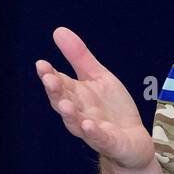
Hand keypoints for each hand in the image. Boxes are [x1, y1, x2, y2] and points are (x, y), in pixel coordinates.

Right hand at [35, 26, 155, 169]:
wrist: (131, 139)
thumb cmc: (110, 108)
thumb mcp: (98, 76)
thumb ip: (79, 57)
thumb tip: (58, 31)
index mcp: (75, 95)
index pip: (59, 84)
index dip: (50, 75)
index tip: (41, 64)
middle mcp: (79, 113)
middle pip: (63, 103)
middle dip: (56, 92)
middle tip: (49, 79)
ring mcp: (92, 129)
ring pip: (76, 123)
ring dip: (70, 115)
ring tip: (65, 104)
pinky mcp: (109, 142)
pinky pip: (99, 138)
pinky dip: (94, 133)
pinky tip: (89, 125)